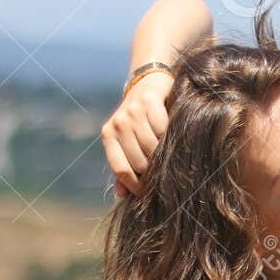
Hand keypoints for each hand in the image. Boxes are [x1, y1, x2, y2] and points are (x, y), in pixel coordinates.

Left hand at [102, 71, 173, 195]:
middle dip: (152, 172)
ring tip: (167, 154)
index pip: (120, 169)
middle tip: (162, 173)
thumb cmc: (139, 121)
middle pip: (139, 162)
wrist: (147, 84)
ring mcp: (133, 112)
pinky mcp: (149, 102)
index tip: (146, 194)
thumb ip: (124, 165)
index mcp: (108, 136)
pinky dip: (169, 135)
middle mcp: (118, 123)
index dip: (135, 186)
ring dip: (162, 154)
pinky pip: (162, 129)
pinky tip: (171, 134)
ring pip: (152, 147)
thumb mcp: (127, 142)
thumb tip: (122, 194)